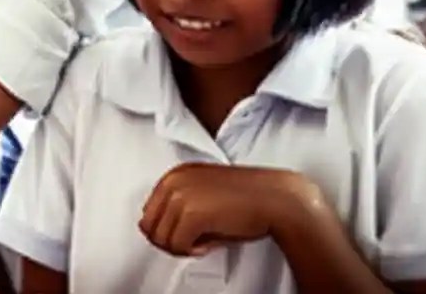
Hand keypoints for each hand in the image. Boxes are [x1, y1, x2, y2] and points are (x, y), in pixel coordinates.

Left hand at [140, 163, 322, 256]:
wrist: (278, 199)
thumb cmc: (247, 199)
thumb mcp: (204, 194)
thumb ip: (179, 205)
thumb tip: (158, 233)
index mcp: (174, 174)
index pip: (148, 212)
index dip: (167, 230)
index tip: (188, 233)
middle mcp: (174, 181)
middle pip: (149, 227)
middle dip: (171, 240)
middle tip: (196, 242)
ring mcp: (180, 196)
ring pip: (161, 239)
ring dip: (183, 247)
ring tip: (207, 240)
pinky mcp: (192, 214)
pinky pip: (177, 246)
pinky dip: (194, 251)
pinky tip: (213, 243)